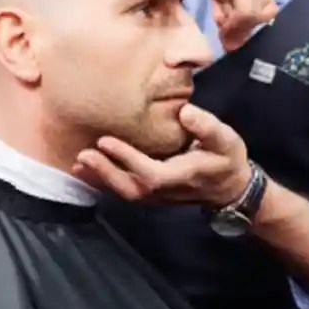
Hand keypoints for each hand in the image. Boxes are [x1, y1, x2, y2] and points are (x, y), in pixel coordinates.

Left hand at [72, 104, 251, 208]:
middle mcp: (166, 190)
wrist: (229, 187)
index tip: (105, 141)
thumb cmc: (226, 159)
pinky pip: (124, 190)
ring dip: (100, 178)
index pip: (151, 172)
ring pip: (124, 191)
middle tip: (83, 154)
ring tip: (78, 162)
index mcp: (182, 176)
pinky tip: (87, 169)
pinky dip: (104, 181)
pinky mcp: (151, 194)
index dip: (127, 158)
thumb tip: (185, 112)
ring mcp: (157, 196)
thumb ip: (207, 126)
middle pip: (131, 187)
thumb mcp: (226, 140)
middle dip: (105, 172)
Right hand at [173, 0, 277, 51]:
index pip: (268, 7)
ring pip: (243, 8)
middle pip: (255, 11)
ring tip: (219, 23)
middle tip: (226, 40)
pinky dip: (214, 2)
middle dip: (240, 29)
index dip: (253, 25)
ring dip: (228, 21)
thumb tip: (236, 37)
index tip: (238, 36)